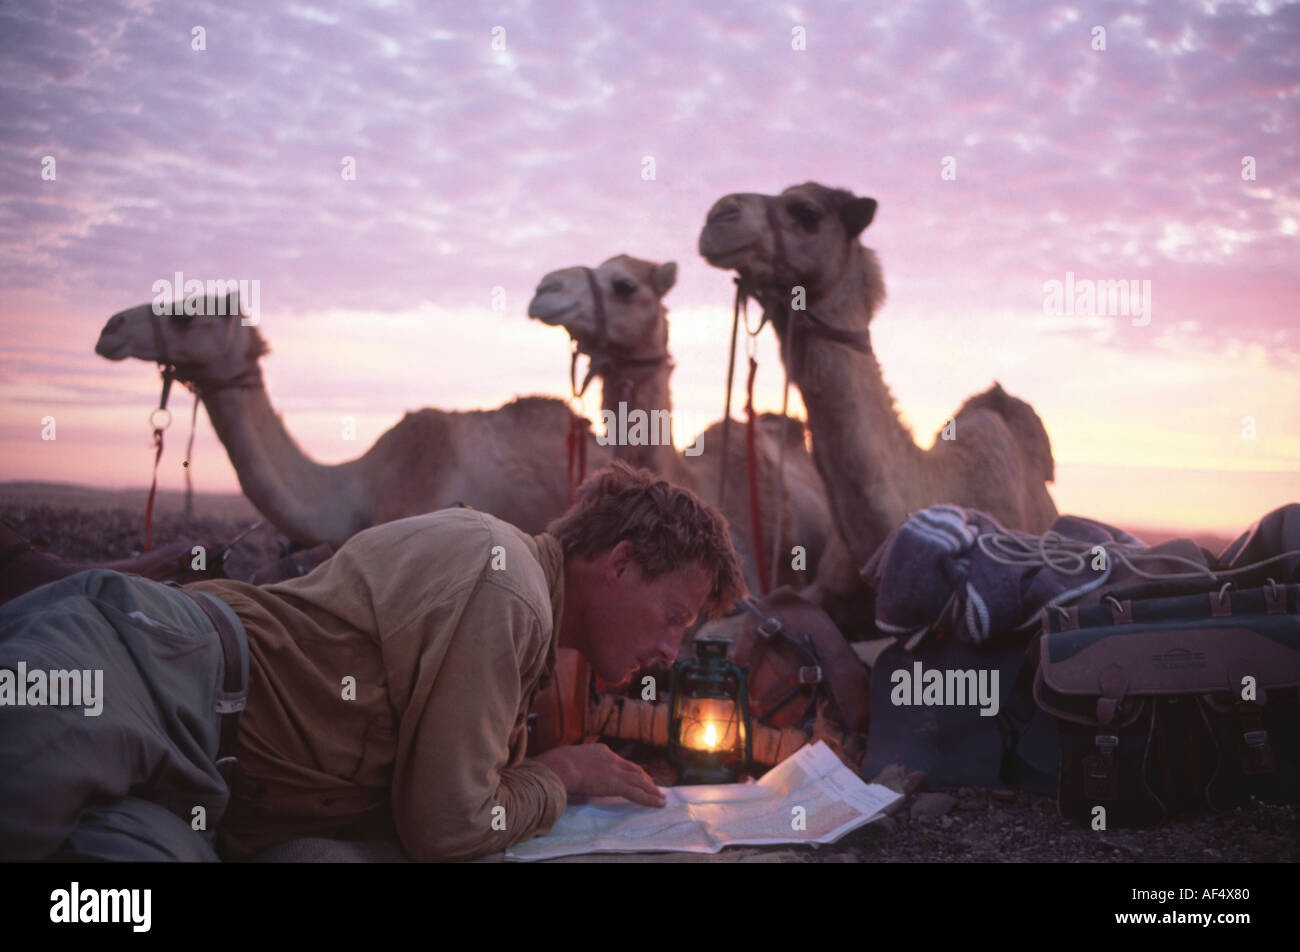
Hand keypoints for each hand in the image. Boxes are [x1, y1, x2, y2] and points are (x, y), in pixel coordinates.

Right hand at [531, 742, 666, 807]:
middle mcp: (612, 759)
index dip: (628, 769)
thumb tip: (566, 767)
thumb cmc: (557, 763)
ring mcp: (616, 771)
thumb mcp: (567, 757)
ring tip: (661, 797)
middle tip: (653, 786)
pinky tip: (659, 803)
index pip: (619, 761)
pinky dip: (650, 799)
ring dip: (652, 789)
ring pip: (640, 780)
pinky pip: (638, 793)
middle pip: (634, 769)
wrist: (562, 765)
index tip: (633, 775)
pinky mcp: (617, 785)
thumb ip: (572, 762)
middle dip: (645, 778)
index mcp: (601, 751)